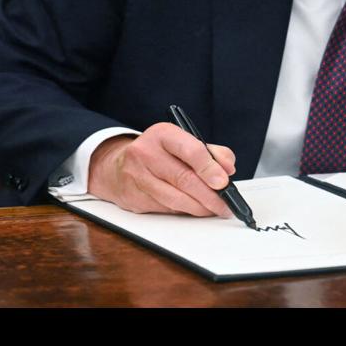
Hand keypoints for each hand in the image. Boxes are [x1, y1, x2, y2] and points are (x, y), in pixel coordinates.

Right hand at [88, 122, 237, 216]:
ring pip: (176, 199)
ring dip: (200, 208)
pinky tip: (195, 209)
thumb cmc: (158, 153)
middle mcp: (146, 153)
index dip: (210, 168)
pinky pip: (167, 209)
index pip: (190, 150)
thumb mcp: (182, 142)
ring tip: (215, 209)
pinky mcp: (135, 198)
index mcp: (162, 134)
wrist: (117, 166)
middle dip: (210, 196)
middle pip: (184, 179)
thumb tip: (228, 168)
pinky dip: (185, 211)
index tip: (224, 182)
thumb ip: (211, 152)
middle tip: (226, 204)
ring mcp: (138, 177)